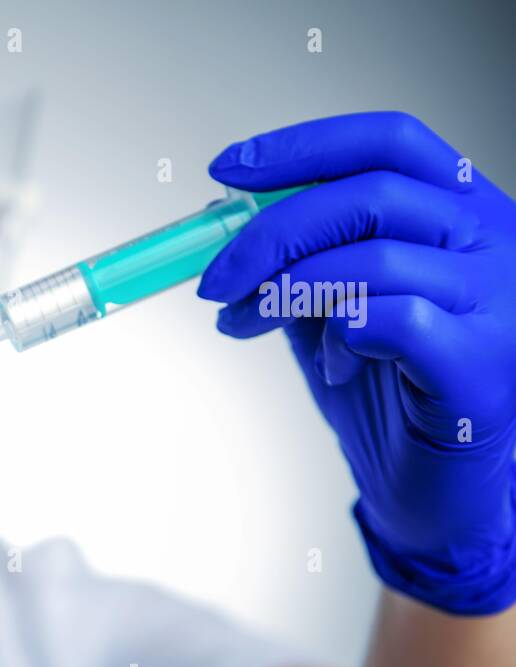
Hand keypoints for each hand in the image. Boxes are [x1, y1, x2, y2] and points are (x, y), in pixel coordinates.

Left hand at [198, 112, 515, 614]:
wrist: (431, 490)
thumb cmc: (386, 394)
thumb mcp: (329, 306)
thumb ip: (298, 259)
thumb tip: (222, 224)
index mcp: (460, 210)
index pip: (388, 141)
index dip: (302, 147)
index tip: (226, 170)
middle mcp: (495, 240)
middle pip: (372, 193)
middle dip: (271, 232)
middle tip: (214, 280)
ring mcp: (500, 301)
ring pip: (379, 259)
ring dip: (286, 291)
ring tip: (245, 325)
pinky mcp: (486, 366)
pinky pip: (400, 322)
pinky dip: (342, 334)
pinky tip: (332, 363)